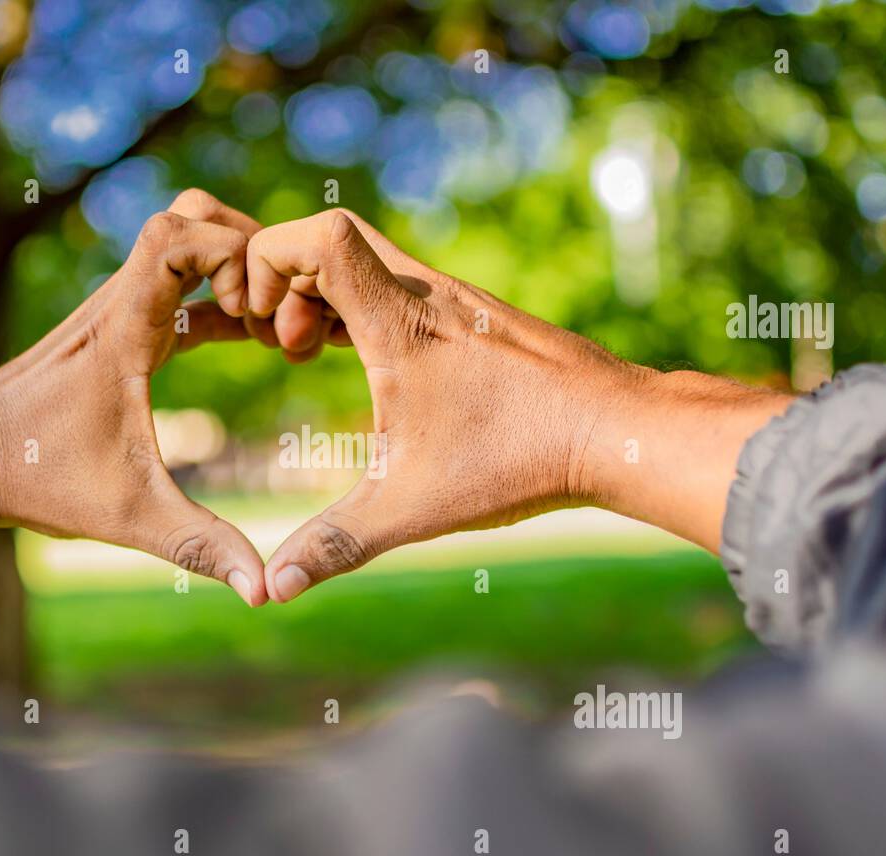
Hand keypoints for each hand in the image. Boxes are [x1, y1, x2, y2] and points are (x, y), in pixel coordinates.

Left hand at [0, 198, 269, 604]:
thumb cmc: (41, 480)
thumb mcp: (131, 517)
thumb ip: (200, 547)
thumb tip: (263, 591)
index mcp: (122, 330)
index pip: (176, 233)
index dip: (228, 252)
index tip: (251, 312)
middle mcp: (116, 304)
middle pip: (185, 216)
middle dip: (241, 245)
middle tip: (271, 304)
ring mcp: (115, 312)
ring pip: (179, 243)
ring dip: (230, 268)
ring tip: (267, 326)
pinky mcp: (116, 330)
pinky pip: (175, 286)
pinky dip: (215, 297)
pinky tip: (247, 335)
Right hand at [246, 210, 791, 601]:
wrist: (620, 432)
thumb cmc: (520, 460)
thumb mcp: (412, 508)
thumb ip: (334, 545)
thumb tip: (271, 591)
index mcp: (399, 321)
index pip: (319, 233)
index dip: (268, 261)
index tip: (264, 331)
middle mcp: (427, 293)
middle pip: (334, 236)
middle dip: (287, 281)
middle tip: (285, 346)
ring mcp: (456, 299)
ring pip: (369, 258)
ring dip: (324, 295)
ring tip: (313, 356)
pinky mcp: (477, 315)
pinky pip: (399, 283)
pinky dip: (361, 305)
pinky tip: (368, 365)